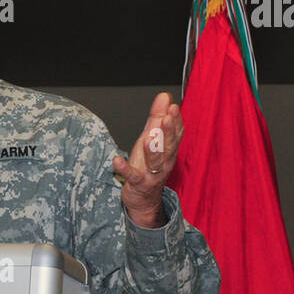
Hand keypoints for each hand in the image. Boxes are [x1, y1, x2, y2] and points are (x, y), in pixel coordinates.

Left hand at [112, 91, 182, 227]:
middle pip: (169, 146)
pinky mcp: (139, 183)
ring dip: (153, 150)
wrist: (144, 197)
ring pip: (156, 162)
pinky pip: (133, 176)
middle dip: (168, 132)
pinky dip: (125, 169)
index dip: (176, 121)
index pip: (176, 134)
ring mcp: (153, 174)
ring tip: (148, 139)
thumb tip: (164, 96)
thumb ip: (157, 117)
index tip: (173, 107)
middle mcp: (164, 161)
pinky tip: (116, 160)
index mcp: (168, 149)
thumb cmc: (147, 165)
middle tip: (166, 118)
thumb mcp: (151, 138)